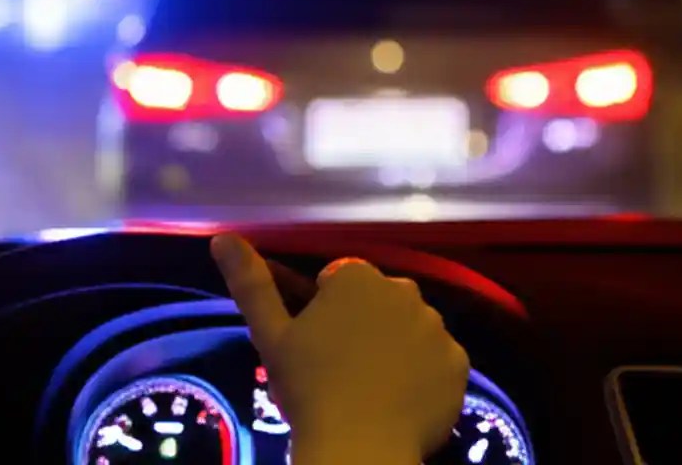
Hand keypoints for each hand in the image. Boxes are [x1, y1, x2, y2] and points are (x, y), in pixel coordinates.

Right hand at [211, 234, 468, 464]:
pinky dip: (425, 374)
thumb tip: (222, 238)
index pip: (341, 283)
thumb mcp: (270, 336)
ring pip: (412, 328)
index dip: (325, 313)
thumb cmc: (308, 390)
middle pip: (381, 301)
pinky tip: (402, 400)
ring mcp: (437, 326)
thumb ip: (251, 283)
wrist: (359, 448)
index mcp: (357, 277)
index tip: (317, 347)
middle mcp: (404, 290)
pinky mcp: (459, 362)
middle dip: (365, 324)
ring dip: (397, 346)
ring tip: (373, 388)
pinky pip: (439, 360)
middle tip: (343, 369)